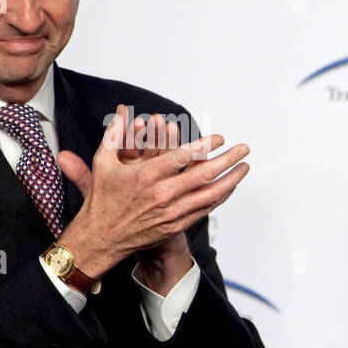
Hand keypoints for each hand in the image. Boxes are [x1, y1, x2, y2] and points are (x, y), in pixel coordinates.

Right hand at [54, 105, 249, 282]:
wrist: (102, 237)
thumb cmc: (103, 198)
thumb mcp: (103, 162)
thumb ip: (115, 135)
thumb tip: (122, 110)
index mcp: (145, 176)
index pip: (182, 157)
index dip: (204, 146)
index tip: (219, 138)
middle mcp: (162, 195)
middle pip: (204, 174)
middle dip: (228, 159)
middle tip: (243, 148)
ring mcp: (172, 212)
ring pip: (210, 194)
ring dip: (231, 179)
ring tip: (245, 166)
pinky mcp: (176, 224)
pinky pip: (205, 209)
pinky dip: (220, 197)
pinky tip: (230, 186)